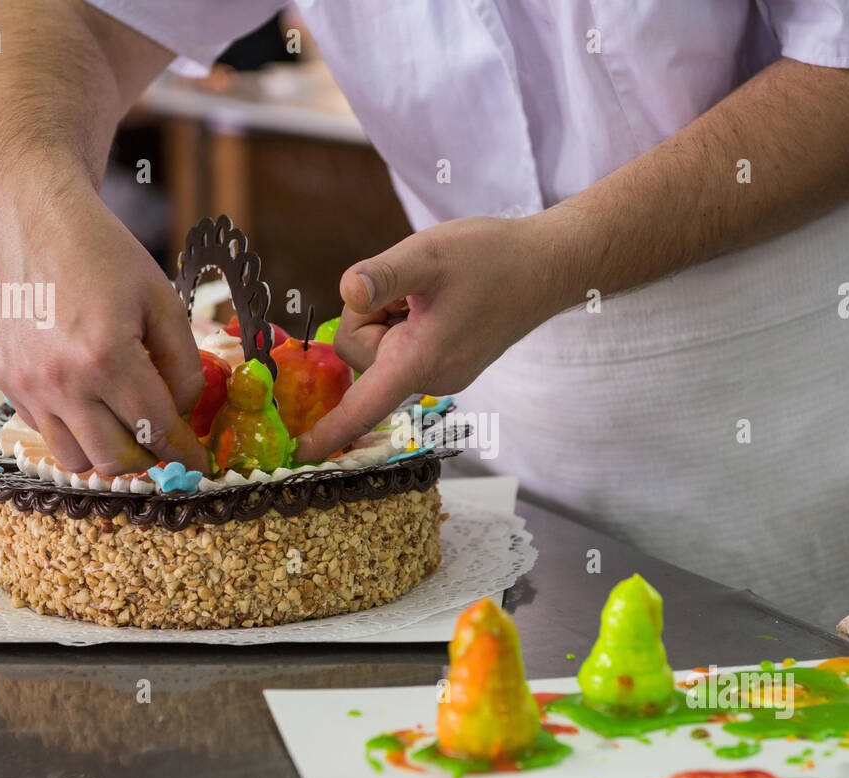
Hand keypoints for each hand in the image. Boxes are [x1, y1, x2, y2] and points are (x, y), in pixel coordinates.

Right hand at [0, 189, 208, 475]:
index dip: (184, 453)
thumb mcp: (165, 305)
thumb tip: (181, 415)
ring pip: (74, 460)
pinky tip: (89, 396)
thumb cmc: (108, 259)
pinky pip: (46, 432)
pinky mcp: (8, 383)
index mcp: (106, 358)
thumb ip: (184, 367)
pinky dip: (74, 429)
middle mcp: (61, 381)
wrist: (39, 227)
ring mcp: (28, 386)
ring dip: (106, 451)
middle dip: (147, 458)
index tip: (199, 464)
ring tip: (124, 421)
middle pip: (113, 460)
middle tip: (162, 440)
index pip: (155, 430)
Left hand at [293, 212, 573, 462]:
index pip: (364, 406)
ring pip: (381, 347)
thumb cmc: (491, 257)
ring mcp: (441, 374)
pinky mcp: (449, 364)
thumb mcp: (428, 253)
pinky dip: (407, 321)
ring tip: (431, 292)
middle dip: (371, 314)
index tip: (301, 454)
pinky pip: (403, 346)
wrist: (547, 266)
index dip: (330, 431)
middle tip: (413, 288)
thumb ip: (382, 273)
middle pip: (360, 352)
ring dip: (390, 314)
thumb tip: (346, 292)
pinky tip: (440, 301)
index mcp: (419, 360)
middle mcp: (429, 378)